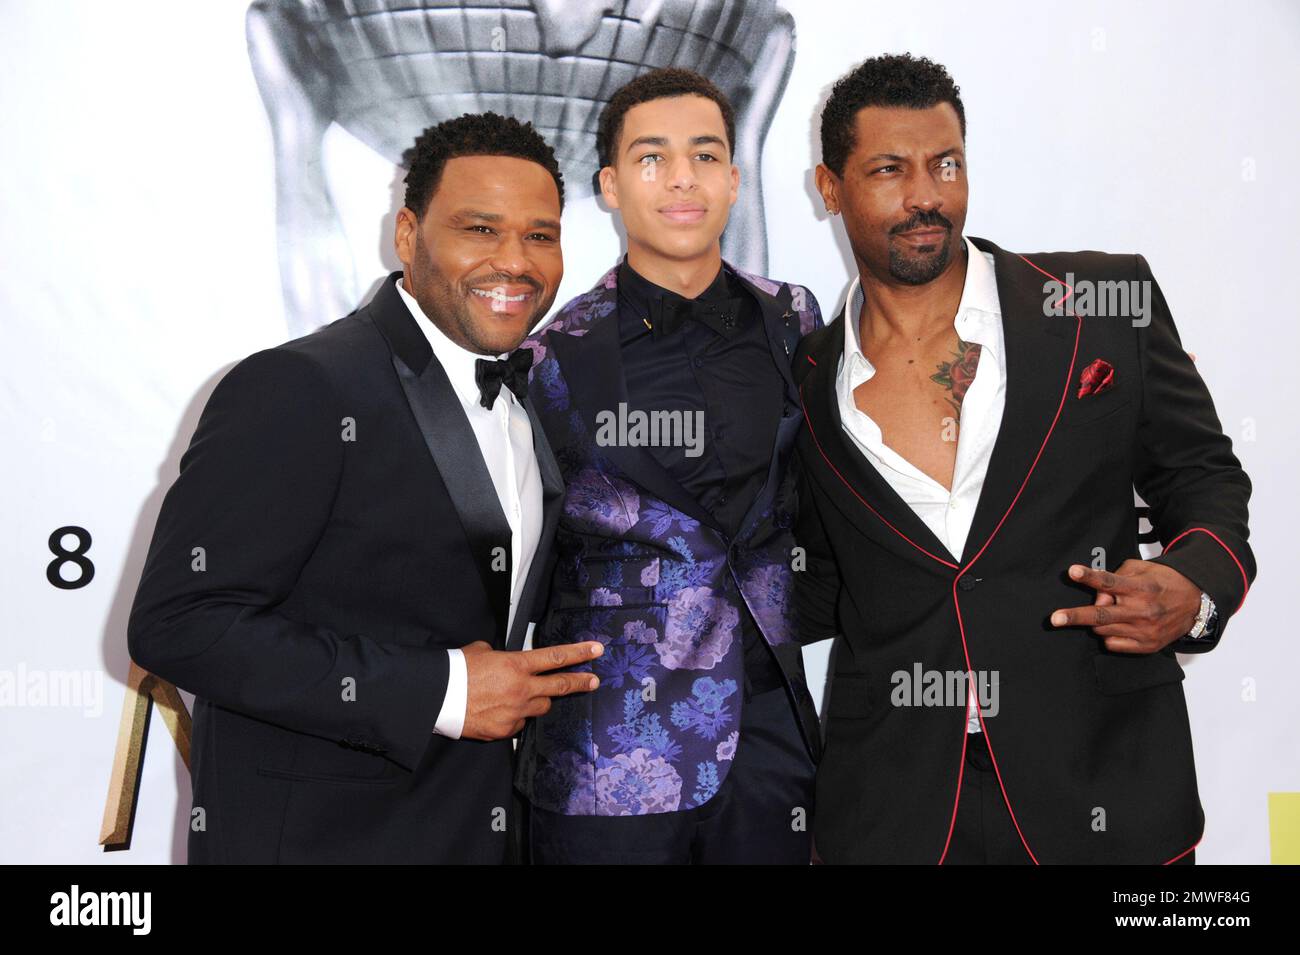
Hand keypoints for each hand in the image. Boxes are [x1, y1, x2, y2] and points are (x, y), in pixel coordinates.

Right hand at [460, 640, 602, 740]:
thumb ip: (500, 656)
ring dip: (538, 701)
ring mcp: (515, 712)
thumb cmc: (456, 671)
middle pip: (560, 686)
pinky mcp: (505, 730)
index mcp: (516, 665)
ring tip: (525, 696)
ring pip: (541, 707)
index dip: (578, 653)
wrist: (438, 697)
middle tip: (593, 681)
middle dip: (580, 682)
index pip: (555, 657)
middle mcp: (521, 689)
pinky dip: (514, 717)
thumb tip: (503, 660)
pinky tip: (499, 711)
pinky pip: (519, 723)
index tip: (595, 650)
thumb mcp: (481, 651)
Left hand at [1049, 560, 1201, 653]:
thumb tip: (1097, 597)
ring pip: (1103, 630)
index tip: (1072, 572)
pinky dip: (1109, 635)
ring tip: (1111, 611)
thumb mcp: (1141, 569)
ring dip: (1097, 622)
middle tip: (1055, 619)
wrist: (1194, 602)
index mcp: (1140, 588)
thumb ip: (1116, 577)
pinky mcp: (1147, 646)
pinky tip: (1120, 625)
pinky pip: (1113, 644)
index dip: (1089, 577)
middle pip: (1101, 615)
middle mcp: (1142, 611)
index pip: (1109, 582)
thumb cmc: (1162, 582)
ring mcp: (1144, 631)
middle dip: (1075, 616)